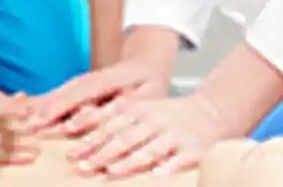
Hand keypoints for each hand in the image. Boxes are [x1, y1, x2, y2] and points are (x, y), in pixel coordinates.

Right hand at [26, 60, 167, 131]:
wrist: (148, 63)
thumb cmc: (151, 85)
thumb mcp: (149, 95)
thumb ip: (127, 105)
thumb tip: (106, 115)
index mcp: (117, 75)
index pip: (88, 88)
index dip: (67, 103)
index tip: (50, 116)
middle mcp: (99, 74)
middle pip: (71, 87)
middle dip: (50, 104)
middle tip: (31, 121)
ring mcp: (90, 77)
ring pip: (66, 88)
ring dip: (46, 103)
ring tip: (28, 117)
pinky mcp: (84, 84)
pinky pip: (65, 91)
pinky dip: (49, 100)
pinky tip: (33, 110)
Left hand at [66, 93, 237, 178]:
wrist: (211, 113)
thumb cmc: (169, 115)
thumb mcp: (140, 107)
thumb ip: (112, 114)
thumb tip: (79, 116)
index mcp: (139, 111)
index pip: (109, 125)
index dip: (89, 139)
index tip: (71, 152)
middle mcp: (155, 121)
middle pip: (124, 138)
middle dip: (101, 153)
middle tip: (82, 166)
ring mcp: (174, 135)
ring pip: (149, 149)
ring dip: (129, 161)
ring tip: (112, 171)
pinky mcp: (194, 150)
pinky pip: (179, 160)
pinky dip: (168, 167)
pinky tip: (157, 175)